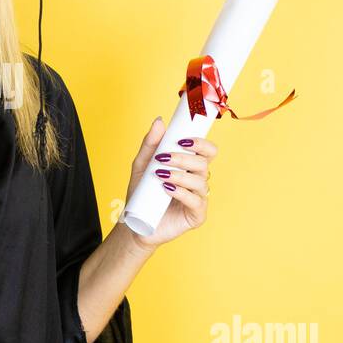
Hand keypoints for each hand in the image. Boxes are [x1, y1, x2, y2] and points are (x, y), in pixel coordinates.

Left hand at [122, 116, 218, 250]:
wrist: (134, 222)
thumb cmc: (141, 193)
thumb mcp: (142, 165)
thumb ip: (150, 144)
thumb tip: (159, 121)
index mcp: (190, 167)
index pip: (207, 151)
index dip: (201, 143)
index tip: (181, 140)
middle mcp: (197, 181)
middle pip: (204, 163)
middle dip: (184, 158)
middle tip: (164, 158)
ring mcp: (198, 198)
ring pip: (200, 181)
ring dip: (179, 175)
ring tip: (160, 175)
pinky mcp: (196, 215)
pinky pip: (196, 201)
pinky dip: (181, 193)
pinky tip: (167, 189)